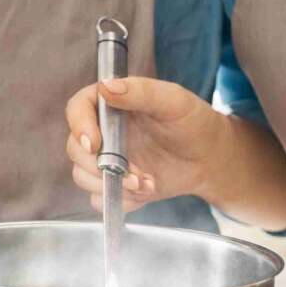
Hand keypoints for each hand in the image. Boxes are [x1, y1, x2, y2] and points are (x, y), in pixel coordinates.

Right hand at [64, 76, 225, 210]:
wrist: (209, 158)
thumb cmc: (193, 122)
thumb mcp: (173, 100)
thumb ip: (141, 92)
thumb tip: (106, 86)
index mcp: (111, 104)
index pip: (77, 109)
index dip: (79, 126)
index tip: (94, 144)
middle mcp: (104, 131)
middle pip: (76, 149)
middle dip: (101, 166)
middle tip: (133, 172)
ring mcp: (108, 160)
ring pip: (83, 176)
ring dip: (113, 185)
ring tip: (146, 183)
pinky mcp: (116, 184)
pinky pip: (101, 198)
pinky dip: (121, 200)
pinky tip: (145, 191)